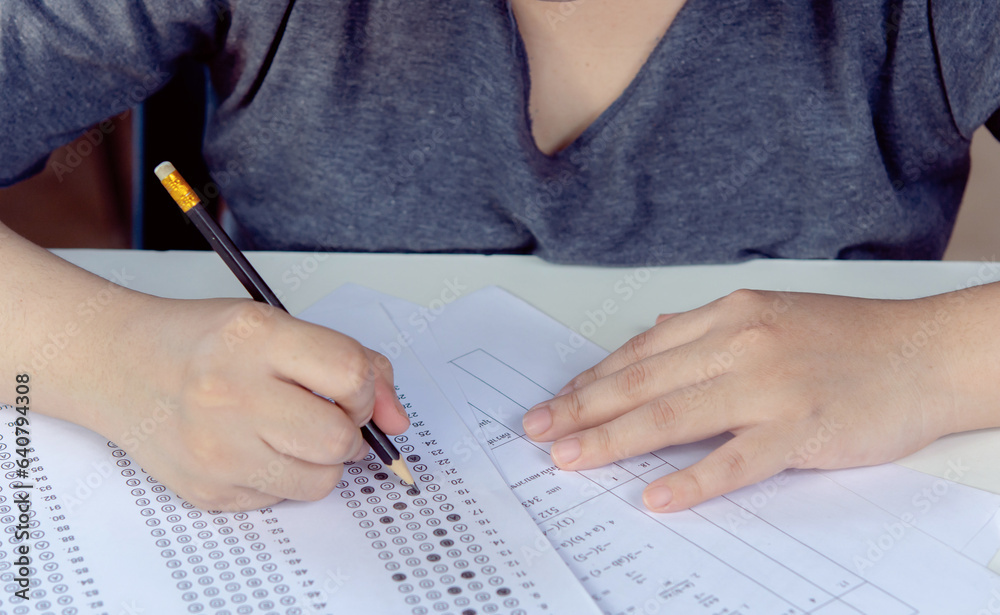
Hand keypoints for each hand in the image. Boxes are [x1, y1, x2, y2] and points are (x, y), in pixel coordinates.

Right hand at [83, 296, 408, 510]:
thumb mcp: (276, 326)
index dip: (365, 389)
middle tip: (326, 419)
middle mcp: (233, 393)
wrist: (118, 364)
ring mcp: (217, 448)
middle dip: (348, 434)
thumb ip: (348, 362)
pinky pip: (280, 499)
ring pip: (318, 482)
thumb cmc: (201, 342)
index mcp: (257, 338)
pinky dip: (280, 478)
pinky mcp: (208, 490)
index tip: (354, 393)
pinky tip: (250, 446)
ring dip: (319, 462)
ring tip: (289, 433)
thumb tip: (396, 420)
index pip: (351, 374)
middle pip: (338, 439)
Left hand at [521, 288, 996, 511]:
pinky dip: (693, 479)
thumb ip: (708, 329)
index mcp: (730, 314)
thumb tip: (652, 338)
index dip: (593, 380)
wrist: (926, 353)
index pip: (642, 352)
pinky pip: (736, 459)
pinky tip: (657, 496)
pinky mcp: (801, 427)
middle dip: (581, 408)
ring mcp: (769, 384)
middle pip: (643, 382)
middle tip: (537, 430)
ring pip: (673, 415)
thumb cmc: (850, 339)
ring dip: (613, 439)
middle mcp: (740, 341)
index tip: (558, 401)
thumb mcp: (770, 314)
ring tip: (569, 458)